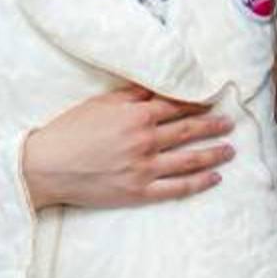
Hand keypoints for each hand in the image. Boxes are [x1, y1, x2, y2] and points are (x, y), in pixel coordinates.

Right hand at [22, 84, 233, 209]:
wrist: (46, 167)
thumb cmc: (69, 131)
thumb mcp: (100, 103)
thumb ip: (131, 94)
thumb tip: (157, 85)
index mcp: (136, 115)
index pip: (176, 106)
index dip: (197, 104)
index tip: (212, 102)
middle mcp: (145, 140)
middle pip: (188, 130)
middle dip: (212, 126)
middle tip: (229, 123)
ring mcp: (144, 168)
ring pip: (189, 159)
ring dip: (213, 153)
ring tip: (230, 150)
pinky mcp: (139, 191)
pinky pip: (177, 188)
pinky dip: (199, 183)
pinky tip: (214, 178)